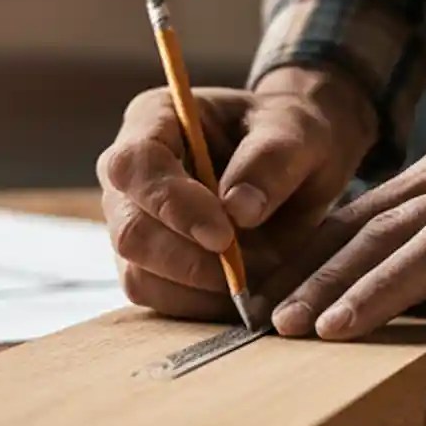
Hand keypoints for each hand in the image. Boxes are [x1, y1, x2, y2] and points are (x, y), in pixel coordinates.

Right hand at [96, 67, 376, 319]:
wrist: (295, 164)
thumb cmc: (289, 133)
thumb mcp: (296, 130)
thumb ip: (270, 160)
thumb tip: (238, 211)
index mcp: (153, 119)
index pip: (135, 165)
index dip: (172, 205)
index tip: (224, 236)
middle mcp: (129, 175)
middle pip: (129, 229)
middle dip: (185, 259)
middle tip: (244, 270)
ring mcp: (132, 222)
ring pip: (137, 274)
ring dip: (197, 289)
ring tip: (254, 276)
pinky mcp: (147, 264)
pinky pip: (158, 298)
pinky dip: (201, 306)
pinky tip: (241, 291)